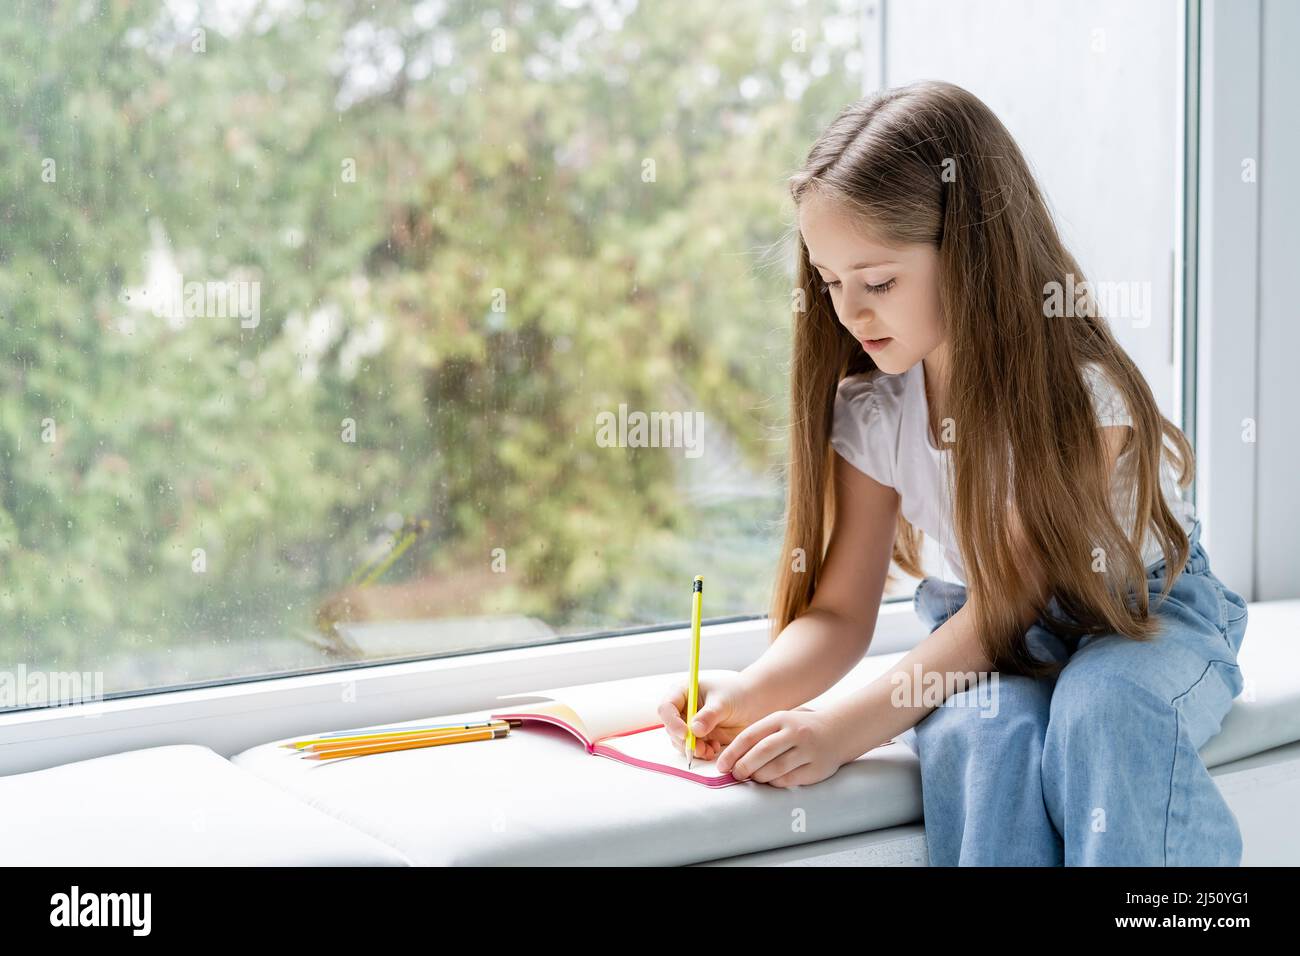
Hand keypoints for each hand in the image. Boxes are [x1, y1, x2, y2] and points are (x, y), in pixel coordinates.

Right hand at [657, 672, 765, 762]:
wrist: (753, 704)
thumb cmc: (737, 694)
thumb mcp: (723, 702)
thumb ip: (709, 715)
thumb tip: (694, 729)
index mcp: (683, 692)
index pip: (667, 708)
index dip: (672, 722)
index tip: (685, 733)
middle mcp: (683, 709)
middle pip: (671, 728)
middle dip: (683, 740)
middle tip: (699, 747)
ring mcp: (690, 725)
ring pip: (680, 742)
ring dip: (693, 749)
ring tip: (710, 749)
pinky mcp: (699, 738)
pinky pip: (693, 749)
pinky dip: (702, 752)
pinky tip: (715, 748)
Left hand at [714, 706, 849, 787]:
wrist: (839, 730)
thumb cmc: (801, 727)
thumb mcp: (781, 721)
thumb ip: (760, 734)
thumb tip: (732, 756)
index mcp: (781, 718)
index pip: (750, 735)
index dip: (732, 752)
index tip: (721, 765)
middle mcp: (795, 733)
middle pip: (762, 753)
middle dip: (743, 766)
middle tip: (735, 775)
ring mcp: (808, 751)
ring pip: (775, 769)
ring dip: (759, 776)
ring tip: (753, 777)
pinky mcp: (817, 768)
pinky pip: (789, 780)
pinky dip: (775, 782)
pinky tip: (770, 780)